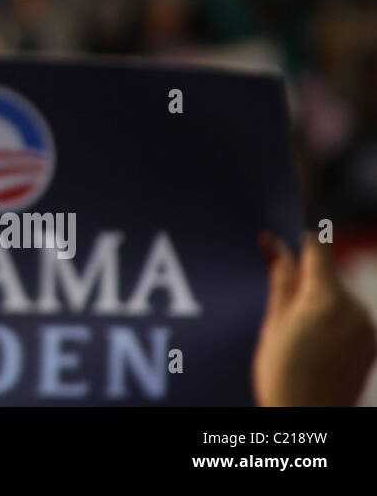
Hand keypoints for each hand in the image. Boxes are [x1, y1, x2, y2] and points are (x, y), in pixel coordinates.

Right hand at [253, 232, 376, 405]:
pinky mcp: (370, 343)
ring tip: (296, 334)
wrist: (307, 417)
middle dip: (304, 279)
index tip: (292, 224)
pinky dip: (330, 321)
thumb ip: (280, 279)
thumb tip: (276, 243)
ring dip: (317, 302)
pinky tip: (313, 345)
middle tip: (280, 303)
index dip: (303, 236)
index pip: (318, 249)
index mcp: (325, 298)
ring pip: (337, 296)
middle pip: (326, 275)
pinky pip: (348, 318)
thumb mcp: (273, 322)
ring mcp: (366, 327)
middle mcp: (354, 308)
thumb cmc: (281, 373)